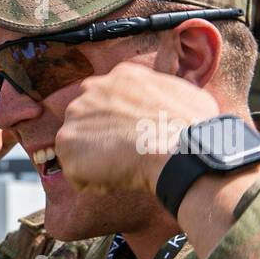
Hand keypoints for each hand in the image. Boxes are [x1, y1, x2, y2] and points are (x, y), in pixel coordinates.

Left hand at [55, 62, 219, 194]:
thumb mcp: (182, 93)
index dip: (118, 123)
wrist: (180, 149)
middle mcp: (91, 90)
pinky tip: (118, 179)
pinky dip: (93, 182)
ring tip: (125, 168)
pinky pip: (77, 173)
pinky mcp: (66, 144)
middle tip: (126, 155)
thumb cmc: (193, 127)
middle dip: (101, 139)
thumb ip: (162, 94)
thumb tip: (169, 104)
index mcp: (120, 76)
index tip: (132, 136)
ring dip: (97, 161)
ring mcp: (75, 116)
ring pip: (80, 147)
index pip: (107, 100)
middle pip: (87, 121)